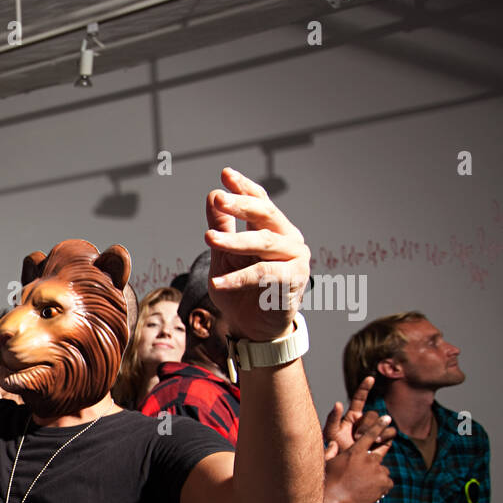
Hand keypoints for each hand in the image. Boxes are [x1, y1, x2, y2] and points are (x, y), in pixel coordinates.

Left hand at [203, 167, 310, 341]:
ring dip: (234, 240)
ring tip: (208, 238)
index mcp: (272, 228)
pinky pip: (263, 274)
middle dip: (242, 205)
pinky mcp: (294, 279)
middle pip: (266, 214)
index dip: (244, 187)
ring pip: (263, 242)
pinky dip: (238, 277)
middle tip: (220, 199)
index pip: (260, 201)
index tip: (225, 174)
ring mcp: (294, 257)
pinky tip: (217, 281)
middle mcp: (288, 238)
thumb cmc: (240, 290)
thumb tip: (213, 196)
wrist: (253, 327)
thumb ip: (221, 228)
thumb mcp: (224, 256)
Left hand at [323, 375, 385, 456]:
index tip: (370, 378)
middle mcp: (365, 421)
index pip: (360, 398)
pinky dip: (385, 435)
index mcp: (352, 416)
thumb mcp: (329, 434)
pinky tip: (377, 442)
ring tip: (370, 439)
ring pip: (384, 421)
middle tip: (356, 437)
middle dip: (366, 424)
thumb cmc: (335, 449)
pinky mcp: (384, 440)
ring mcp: (376, 430)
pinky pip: (391, 432)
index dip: (365, 388)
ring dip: (377, 429)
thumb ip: (332, 419)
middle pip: (373, 414)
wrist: (346, 467)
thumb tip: (338, 403)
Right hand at [324, 413, 393, 502]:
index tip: (388, 418)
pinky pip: (387, 483)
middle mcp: (368, 459)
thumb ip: (331, 451)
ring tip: (361, 487)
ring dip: (375, 477)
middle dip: (371, 464)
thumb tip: (333, 444)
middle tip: (361, 476)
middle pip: (377, 456)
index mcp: (354, 452)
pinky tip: (368, 492)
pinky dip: (381, 487)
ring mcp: (377, 471)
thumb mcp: (326, 463)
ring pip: (382, 471)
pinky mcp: (384, 483)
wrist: (333, 500)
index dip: (379, 426)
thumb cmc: (326, 481)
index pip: (370, 435)